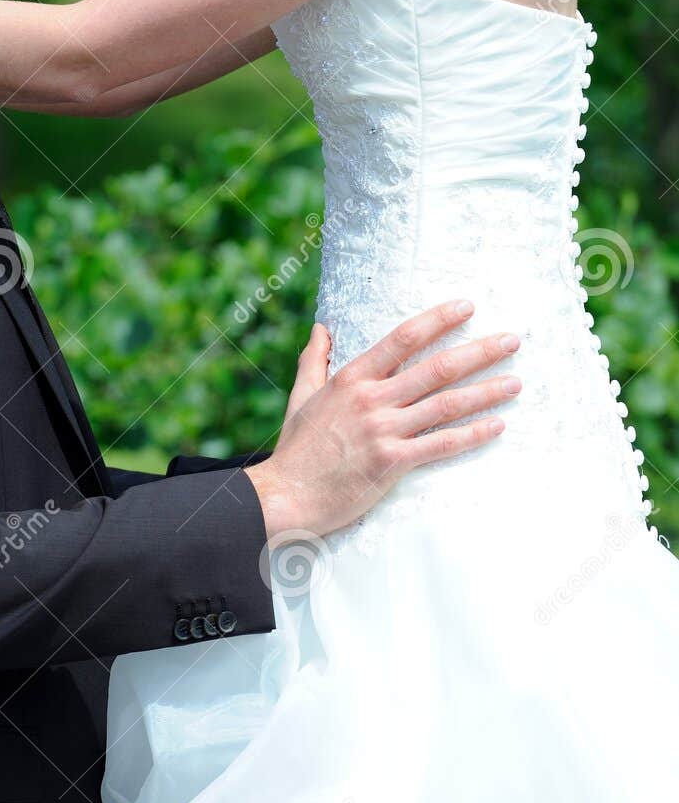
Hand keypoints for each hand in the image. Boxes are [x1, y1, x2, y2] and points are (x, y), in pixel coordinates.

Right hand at [245, 300, 518, 541]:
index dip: (438, 319)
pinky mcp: (393, 463)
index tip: (467, 307)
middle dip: (479, 352)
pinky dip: (473, 434)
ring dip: (486, 392)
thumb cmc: (296, 447)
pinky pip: (442, 445)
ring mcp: (384, 430)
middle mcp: (372, 399)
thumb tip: (322, 328)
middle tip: (512, 341)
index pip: (403, 338)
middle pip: (436, 367)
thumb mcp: (302, 395)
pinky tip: (497, 425)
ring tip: (516, 382)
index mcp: (352, 378)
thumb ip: (315, 359)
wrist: (287, 495)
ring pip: (447, 404)